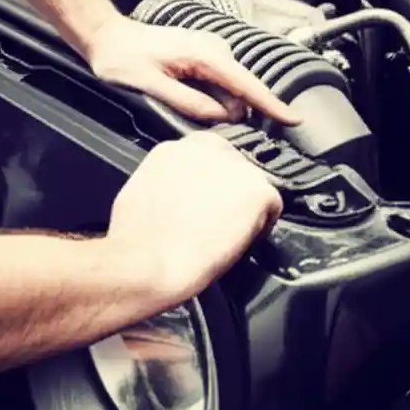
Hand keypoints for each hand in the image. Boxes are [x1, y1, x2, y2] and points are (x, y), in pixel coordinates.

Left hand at [86, 14, 302, 124]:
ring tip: (175, 97)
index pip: (248, 86)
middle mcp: (215, 51)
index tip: (295, 120)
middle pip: (240, 92)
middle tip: (187, 111)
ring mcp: (210, 54)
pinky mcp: (204, 59)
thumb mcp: (151, 86)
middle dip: (229, 112)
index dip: (272, 105)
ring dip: (214, 104)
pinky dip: (208, 97)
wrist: (107, 37)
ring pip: (228, 91)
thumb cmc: (123, 58)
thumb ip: (189, 102)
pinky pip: (217, 85)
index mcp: (206, 55)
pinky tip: (182, 93)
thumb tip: (222, 116)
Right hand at [103, 132, 282, 303]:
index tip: (210, 202)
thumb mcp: (145, 190)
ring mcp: (236, 167)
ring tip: (227, 235)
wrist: (147, 261)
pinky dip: (262, 226)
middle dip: (231, 194)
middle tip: (220, 222)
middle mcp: (209, 149)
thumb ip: (170, 180)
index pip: (211, 157)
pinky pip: (273, 206)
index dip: (213, 184)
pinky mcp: (257, 190)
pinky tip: (240, 241)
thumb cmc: (137, 239)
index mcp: (177, 147)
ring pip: (254, 186)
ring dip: (246, 209)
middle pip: (235, 168)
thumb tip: (182, 192)